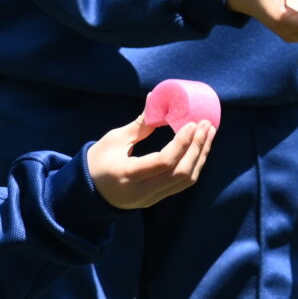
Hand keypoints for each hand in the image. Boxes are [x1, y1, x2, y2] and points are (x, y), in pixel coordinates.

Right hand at [85, 114, 211, 209]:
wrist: (88, 193)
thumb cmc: (97, 161)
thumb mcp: (114, 140)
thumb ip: (139, 124)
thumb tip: (155, 99)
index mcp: (127, 175)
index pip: (164, 162)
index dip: (182, 143)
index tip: (192, 124)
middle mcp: (142, 191)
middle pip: (181, 173)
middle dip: (198, 148)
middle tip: (207, 125)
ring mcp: (151, 198)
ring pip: (186, 180)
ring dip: (201, 156)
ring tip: (209, 134)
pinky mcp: (157, 199)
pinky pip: (182, 183)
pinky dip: (194, 165)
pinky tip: (199, 148)